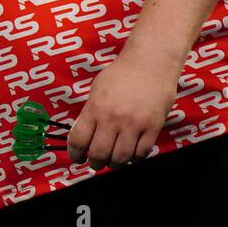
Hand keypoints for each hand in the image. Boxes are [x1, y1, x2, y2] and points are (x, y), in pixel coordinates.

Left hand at [67, 44, 181, 170]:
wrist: (150, 62)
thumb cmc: (122, 73)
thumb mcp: (96, 89)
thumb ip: (89, 113)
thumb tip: (83, 135)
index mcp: (95, 108)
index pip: (78, 140)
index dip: (74, 154)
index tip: (76, 158)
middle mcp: (113, 118)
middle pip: (99, 154)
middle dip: (94, 163)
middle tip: (95, 163)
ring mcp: (134, 124)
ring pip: (121, 158)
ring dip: (114, 164)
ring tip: (112, 162)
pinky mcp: (153, 127)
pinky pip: (142, 153)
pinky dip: (134, 158)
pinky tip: (130, 154)